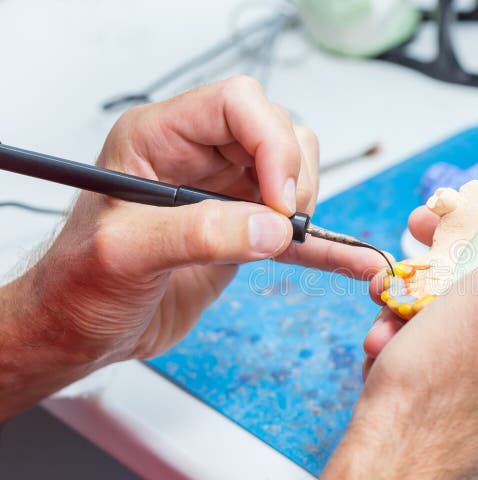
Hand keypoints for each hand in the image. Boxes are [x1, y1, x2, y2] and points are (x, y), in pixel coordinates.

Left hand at [0, 76, 383, 419]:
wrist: (81, 330)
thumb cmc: (79, 285)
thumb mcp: (126, 254)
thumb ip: (200, 234)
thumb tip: (271, 227)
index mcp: (159, 138)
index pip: (236, 104)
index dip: (269, 144)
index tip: (278, 200)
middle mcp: (196, 157)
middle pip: (275, 133)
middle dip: (293, 178)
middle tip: (283, 226)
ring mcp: (223, 193)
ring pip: (294, 172)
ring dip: (307, 206)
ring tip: (291, 243)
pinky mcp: (240, 231)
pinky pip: (293, 230)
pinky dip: (324, 246)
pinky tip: (354, 262)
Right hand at [301, 172, 477, 479]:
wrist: (392, 470)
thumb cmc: (443, 382)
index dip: (472, 235)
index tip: (428, 225)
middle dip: (432, 280)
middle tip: (394, 279)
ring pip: (455, 329)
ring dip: (412, 316)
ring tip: (384, 326)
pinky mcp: (470, 420)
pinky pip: (442, 365)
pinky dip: (410, 351)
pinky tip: (386, 356)